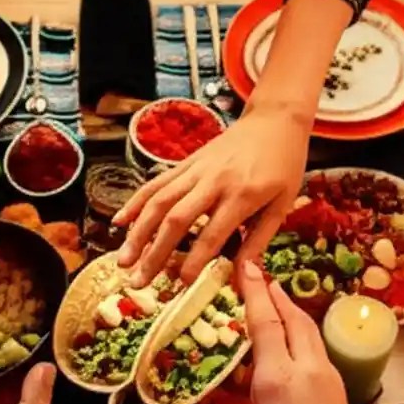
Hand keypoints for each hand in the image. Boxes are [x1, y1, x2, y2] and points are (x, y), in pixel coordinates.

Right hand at [112, 108, 307, 285]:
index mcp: (242, 195)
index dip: (194, 261)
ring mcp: (196, 170)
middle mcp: (214, 181)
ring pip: (159, 201)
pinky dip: (135, 201)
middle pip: (176, 219)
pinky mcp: (185, 162)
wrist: (275, 119)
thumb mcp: (281, 205)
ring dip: (137, 232)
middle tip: (138, 281)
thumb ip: (259, 241)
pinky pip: (156, 183)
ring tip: (123, 259)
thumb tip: (242, 278)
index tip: (181, 284)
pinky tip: (119, 221)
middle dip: (154, 253)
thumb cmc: (284, 165)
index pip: (212, 234)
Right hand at [235, 260, 364, 403]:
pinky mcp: (335, 385)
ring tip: (275, 302)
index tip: (246, 265)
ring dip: (290, 312)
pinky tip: (291, 340)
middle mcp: (305, 366)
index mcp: (279, 375)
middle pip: (292, 318)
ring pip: (307, 331)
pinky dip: (300, 333)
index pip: (265, 321)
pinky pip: (314, 347)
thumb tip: (210, 396)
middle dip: (276, 296)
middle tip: (260, 279)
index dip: (254, 291)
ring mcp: (325, 374)